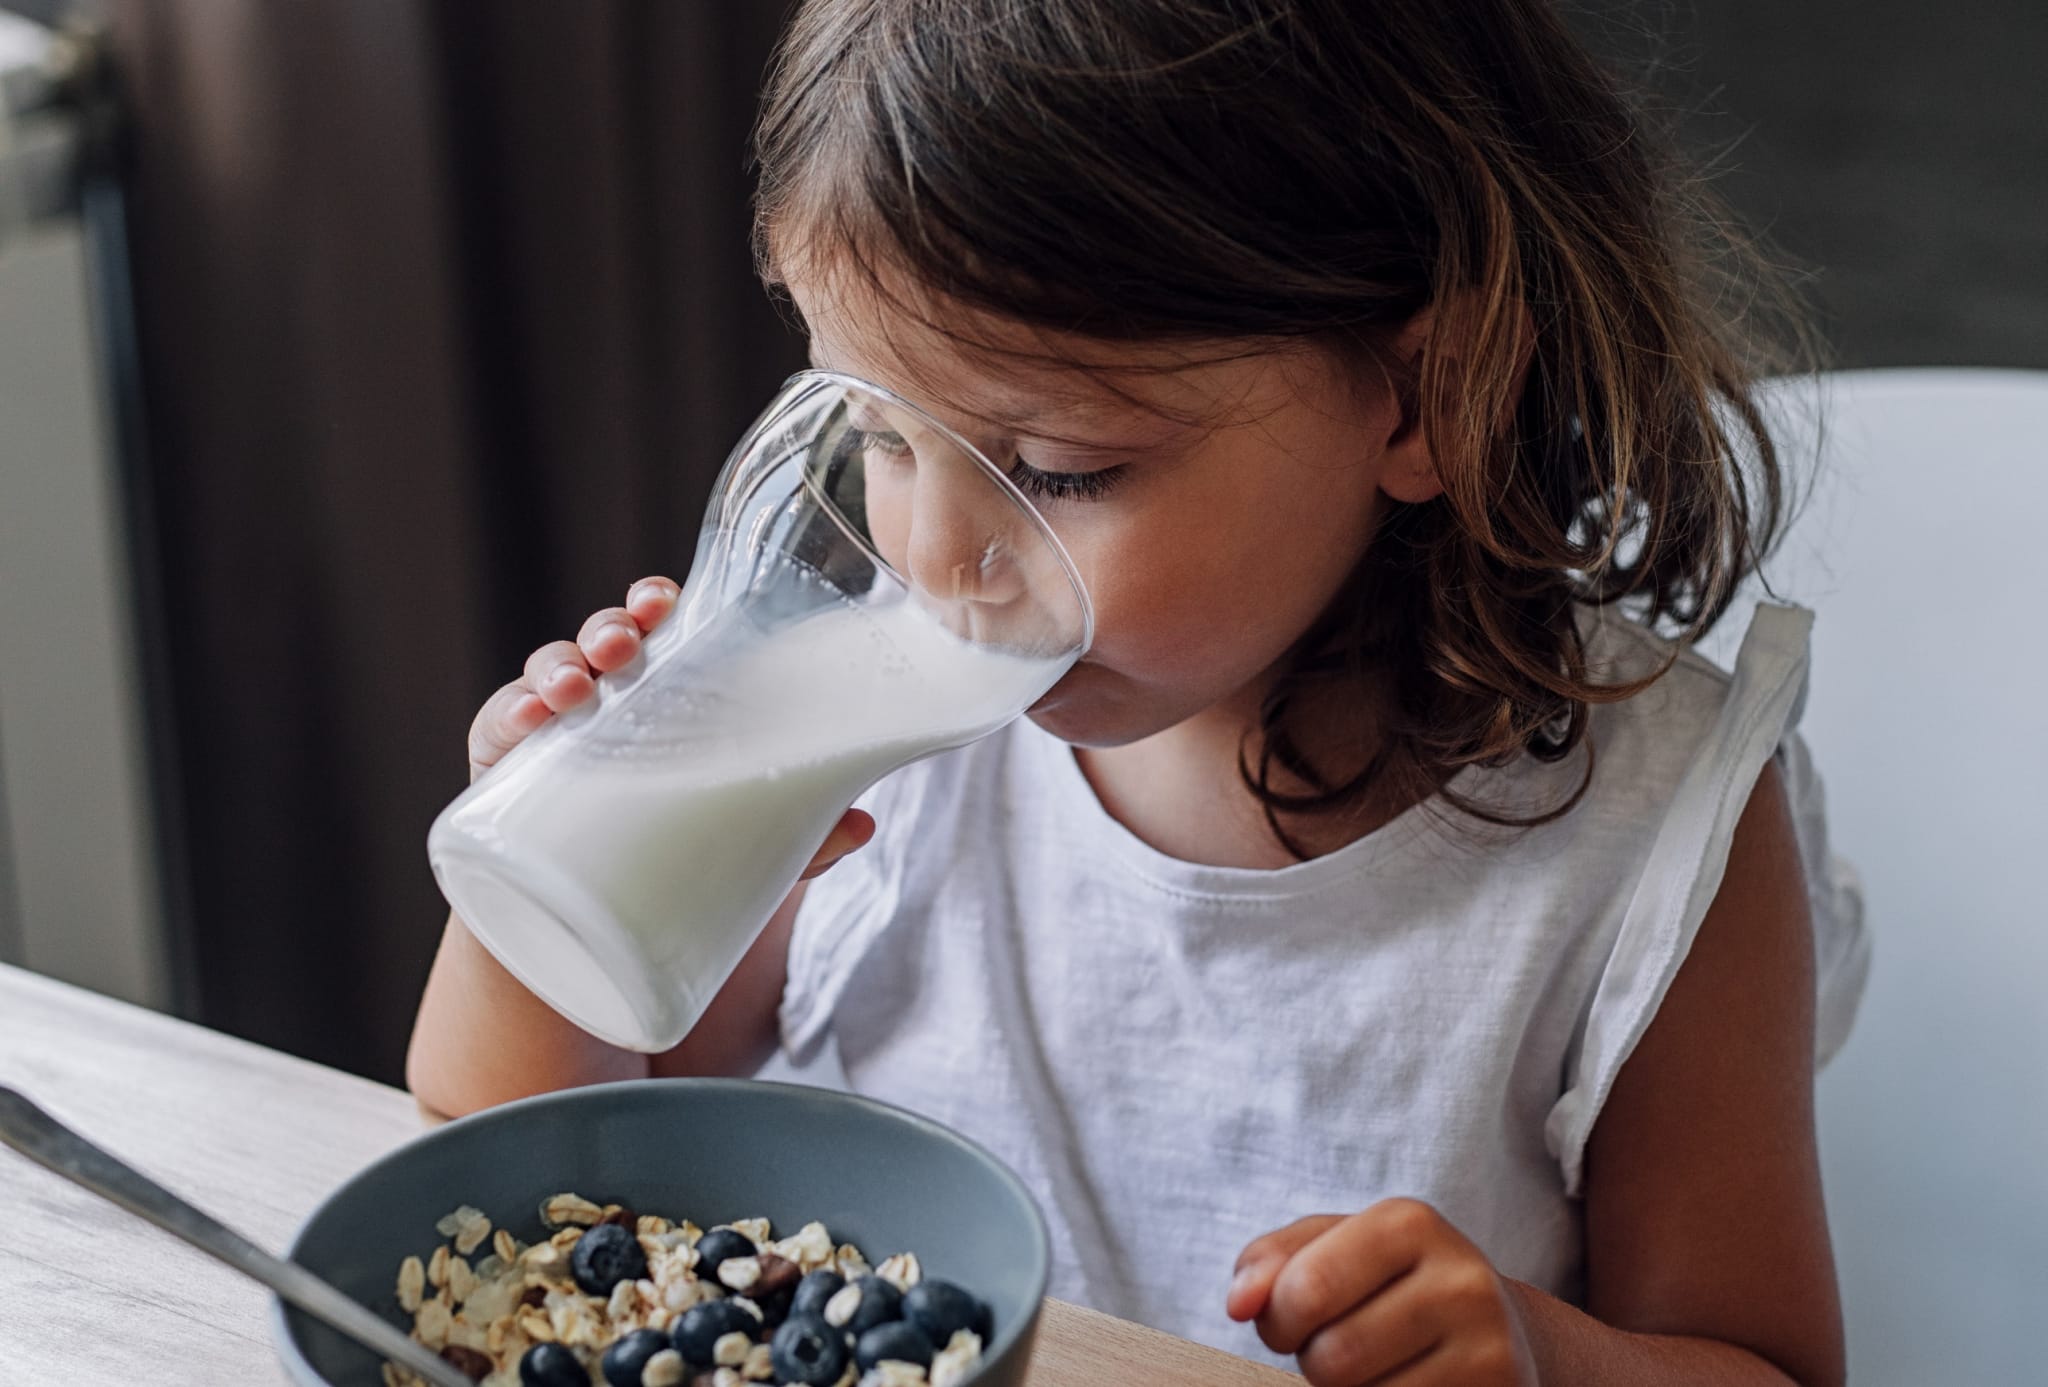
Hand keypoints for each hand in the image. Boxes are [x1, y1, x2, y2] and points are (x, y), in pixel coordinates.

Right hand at [462, 575, 873, 876]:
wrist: (584, 921)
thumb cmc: (668, 848)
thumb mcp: (737, 836)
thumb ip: (800, 834)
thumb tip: (862, 825)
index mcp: (660, 690)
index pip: (658, 626)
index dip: (653, 601)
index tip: (661, 600)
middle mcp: (606, 694)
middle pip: (604, 637)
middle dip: (610, 627)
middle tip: (624, 644)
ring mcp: (553, 723)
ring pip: (551, 669)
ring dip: (561, 664)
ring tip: (577, 686)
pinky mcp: (507, 762)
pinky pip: (501, 724)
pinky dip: (511, 712)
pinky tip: (528, 719)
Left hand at [1228, 1200, 1538, 1386]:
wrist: (1503, 1329)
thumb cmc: (1391, 1282)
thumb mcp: (1334, 1247)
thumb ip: (1271, 1261)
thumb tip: (1238, 1303)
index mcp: (1409, 1223)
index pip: (1305, 1290)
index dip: (1276, 1321)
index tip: (1287, 1322)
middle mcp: (1460, 1281)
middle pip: (1333, 1358)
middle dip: (1313, 1361)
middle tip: (1337, 1346)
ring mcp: (1491, 1349)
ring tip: (1375, 1365)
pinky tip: (1405, 1384)